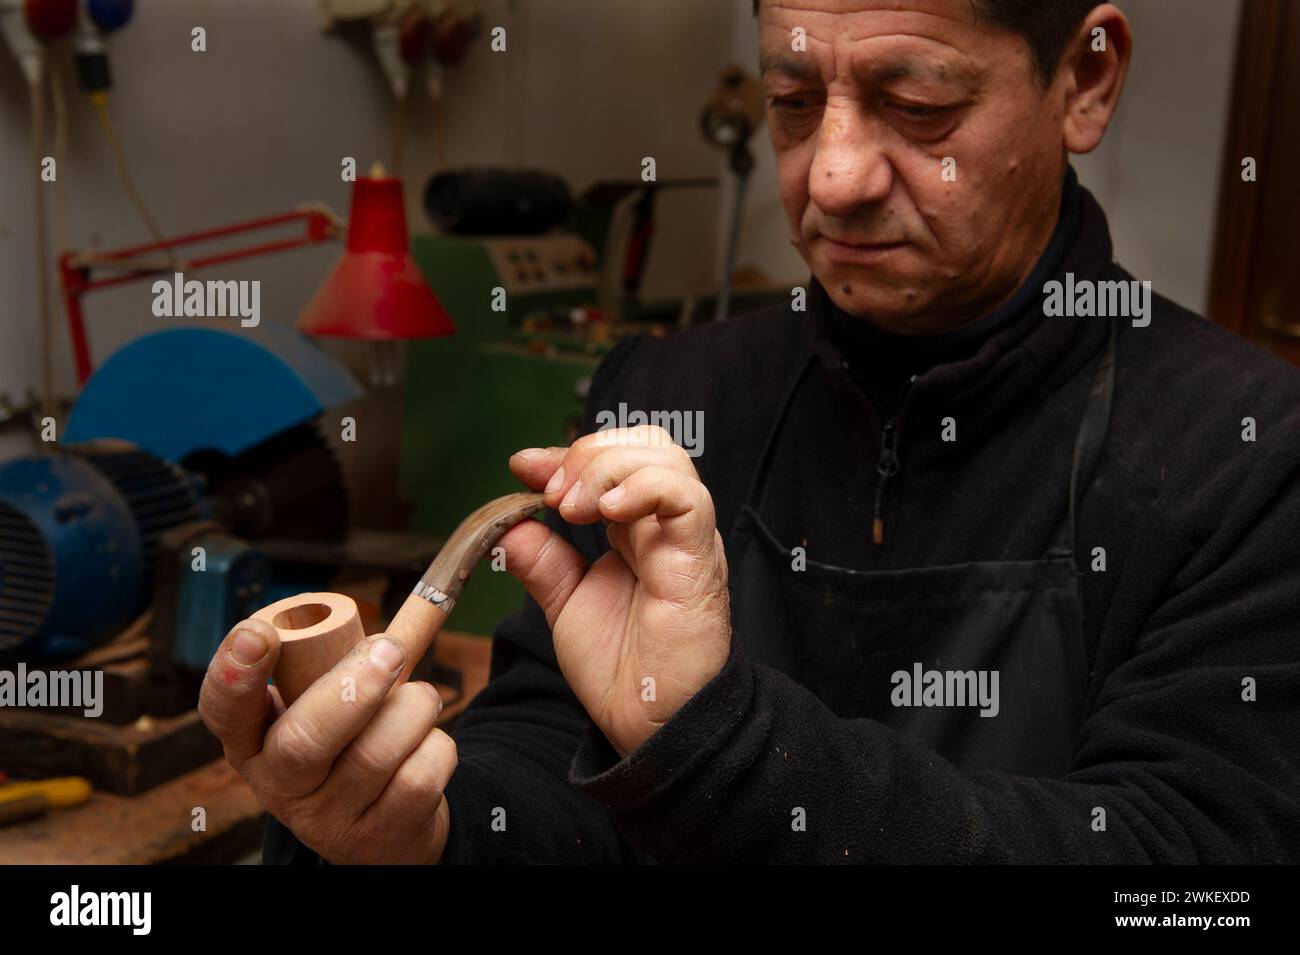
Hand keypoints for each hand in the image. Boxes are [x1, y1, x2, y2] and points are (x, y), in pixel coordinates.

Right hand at [198, 620, 455, 863]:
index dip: (234, 673)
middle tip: (389, 650)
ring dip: (414, 708)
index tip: (259, 633)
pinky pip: (419, 776)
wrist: (386, 827)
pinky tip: (426, 744)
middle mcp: (280, 787)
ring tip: (421, 699)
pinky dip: (436, 744)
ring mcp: (327, 820)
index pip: (225, 712)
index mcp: (254, 743)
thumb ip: (333, 668)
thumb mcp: (324, 709)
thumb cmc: (352, 744)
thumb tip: (384, 637)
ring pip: (377, 752)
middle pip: (305, 741)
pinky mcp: (378, 838)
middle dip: (353, 687)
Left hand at [503, 426, 730, 756]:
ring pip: (665, 458)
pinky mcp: (700, 560)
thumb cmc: (622, 669)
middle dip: (589, 452)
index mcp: (637, 528)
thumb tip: (509, 524)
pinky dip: (644, 488)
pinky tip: (608, 510)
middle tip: (554, 494)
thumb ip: (542, 561)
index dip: (566, 453)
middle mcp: (666, 524)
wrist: (650, 723)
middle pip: (644, 443)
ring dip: (608, 467)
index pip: (613, 458)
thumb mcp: (566, 604)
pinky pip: (688, 499)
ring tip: (573, 506)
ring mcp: (686, 538)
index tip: (522, 466)